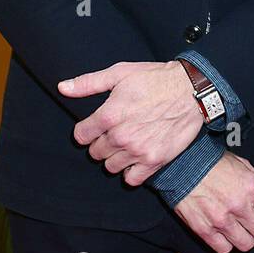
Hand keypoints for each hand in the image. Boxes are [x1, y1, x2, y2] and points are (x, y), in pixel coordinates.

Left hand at [57, 60, 203, 183]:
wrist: (190, 91)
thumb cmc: (155, 79)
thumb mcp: (120, 73)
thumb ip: (88, 83)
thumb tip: (62, 88)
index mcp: (109, 115)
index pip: (81, 136)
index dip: (86, 130)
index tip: (96, 125)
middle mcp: (121, 136)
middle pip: (95, 153)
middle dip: (101, 143)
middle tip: (115, 132)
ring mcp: (138, 151)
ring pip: (110, 166)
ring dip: (115, 157)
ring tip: (126, 143)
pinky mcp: (154, 161)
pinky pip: (131, 179)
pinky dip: (131, 171)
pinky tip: (136, 157)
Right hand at [173, 152, 253, 252]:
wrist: (179, 164)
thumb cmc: (213, 162)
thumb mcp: (243, 165)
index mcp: (252, 186)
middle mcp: (238, 205)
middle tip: (253, 219)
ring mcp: (220, 219)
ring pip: (246, 245)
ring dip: (245, 237)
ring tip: (238, 226)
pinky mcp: (203, 230)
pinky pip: (224, 249)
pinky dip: (225, 243)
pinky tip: (222, 231)